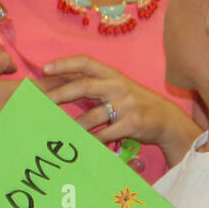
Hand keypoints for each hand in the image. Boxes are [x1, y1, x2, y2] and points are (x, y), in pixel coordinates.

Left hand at [43, 55, 192, 151]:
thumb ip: (89, 85)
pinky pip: (104, 134)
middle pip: (84, 86)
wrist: (167, 120)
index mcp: (111, 75)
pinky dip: (91, 140)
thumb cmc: (132, 103)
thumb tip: (54, 86)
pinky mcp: (132, 123)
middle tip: (41, 102)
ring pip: (92, 116)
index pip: (85, 63)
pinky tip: (82, 144)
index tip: (44, 68)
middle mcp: (118, 86)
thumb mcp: (114, 88)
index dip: (64, 64)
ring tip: (60, 132)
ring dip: (74, 126)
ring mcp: (126, 105)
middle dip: (60, 94)